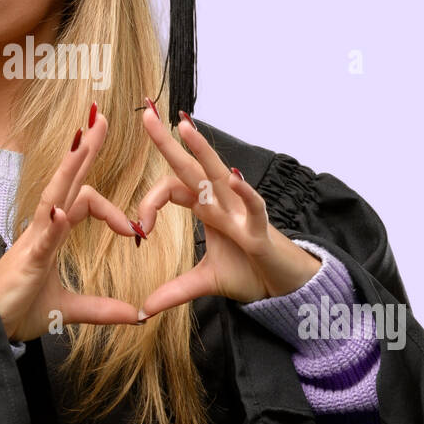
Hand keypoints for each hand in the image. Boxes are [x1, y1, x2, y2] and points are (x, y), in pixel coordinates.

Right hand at [0, 102, 144, 342]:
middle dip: (84, 149)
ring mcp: (34, 241)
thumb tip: (135, 315)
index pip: (82, 201)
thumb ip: (101, 309)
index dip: (111, 210)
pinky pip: (42, 238)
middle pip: (67, 180)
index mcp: (53, 234)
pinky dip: (54, 226)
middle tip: (100, 117)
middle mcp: (43, 229)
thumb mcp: (68, 310)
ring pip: (53, 196)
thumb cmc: (18, 309)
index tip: (136, 231)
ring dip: (68, 169)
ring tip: (82, 143)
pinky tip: (63, 214)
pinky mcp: (27, 262)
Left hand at [133, 100, 322, 317]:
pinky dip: (245, 192)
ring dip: (202, 150)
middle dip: (167, 142)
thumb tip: (143, 310)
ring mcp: (241, 211)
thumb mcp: (206, 283)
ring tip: (183, 126)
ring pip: (219, 174)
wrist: (285, 286)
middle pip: (189, 167)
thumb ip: (174, 292)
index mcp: (206, 208)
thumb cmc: (250, 272)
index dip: (150, 203)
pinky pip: (254, 206)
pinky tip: (234, 177)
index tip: (138, 231)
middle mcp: (221, 202)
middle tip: (145, 113)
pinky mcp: (260, 229)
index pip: (172, 188)